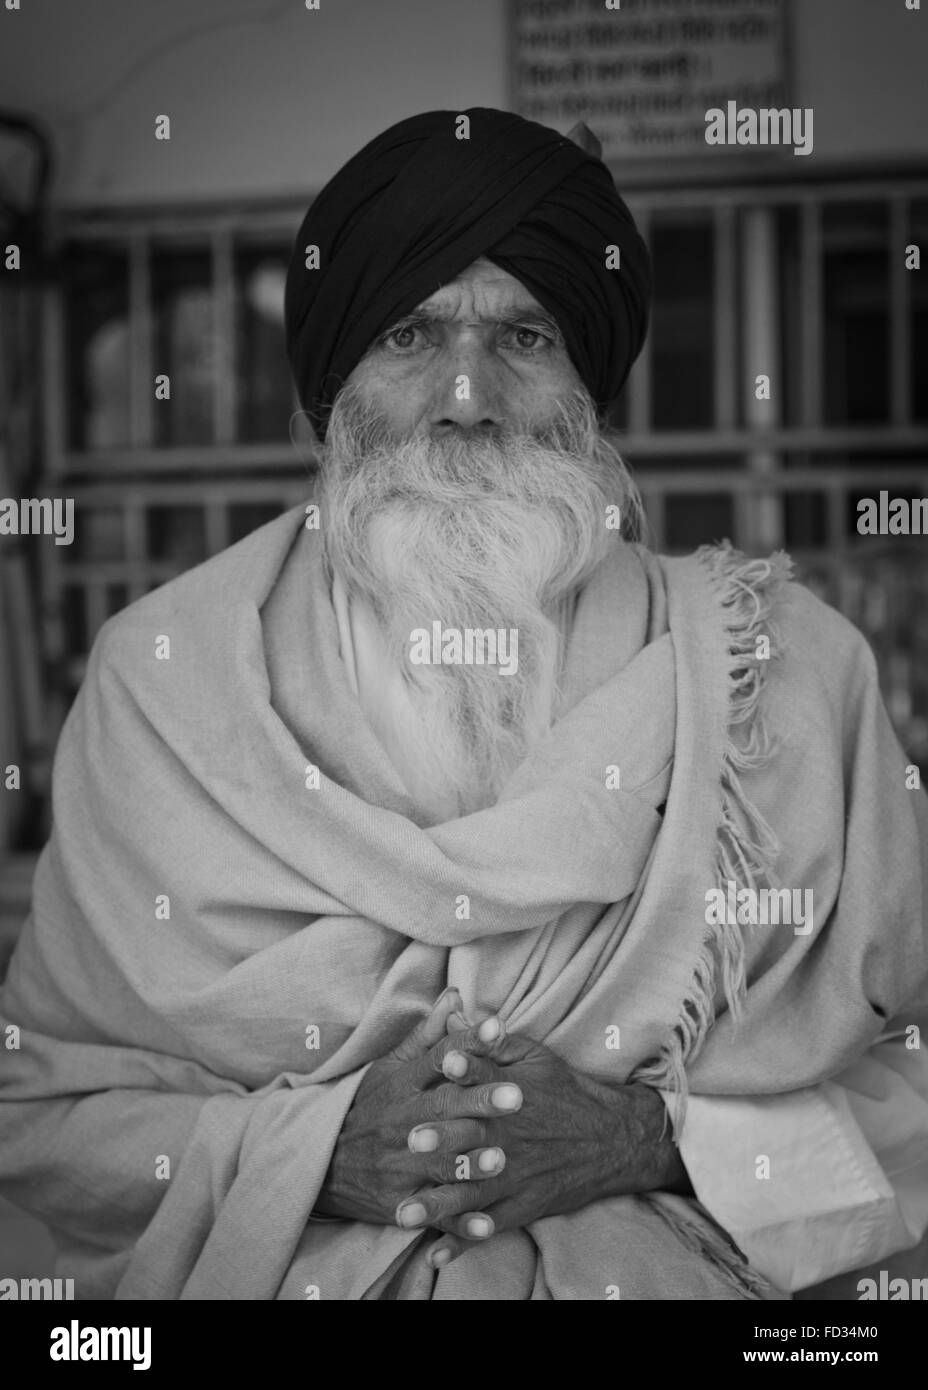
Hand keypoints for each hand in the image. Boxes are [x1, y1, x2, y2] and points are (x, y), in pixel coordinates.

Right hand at [313, 989, 519, 1223]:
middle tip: (517, 1096)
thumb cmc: (371, 1107)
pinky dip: (458, 1221)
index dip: (468, 1042)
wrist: (323, 1163)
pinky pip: (433, 1213)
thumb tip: (457, 996)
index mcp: (403, 1084)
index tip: (499, 1028)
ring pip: (438, 1162)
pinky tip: (486, 1223)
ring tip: (501, 1159)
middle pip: (443, 1108)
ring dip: (469, 1163)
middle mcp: (401, 1121)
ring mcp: (399, 1163)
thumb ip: (429, 1036)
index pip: (438, 1057)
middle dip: (479, 1101)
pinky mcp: (400, 1201)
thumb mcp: (391, 1067)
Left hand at [409, 1015, 690, 1268]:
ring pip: (472, 1191)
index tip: (444, 1063)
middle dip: (443, 1141)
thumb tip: (454, 1016)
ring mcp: (515, 1176)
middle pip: (473, 1138)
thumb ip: (491, 1041)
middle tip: (411, 1142)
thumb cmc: (563, 1090)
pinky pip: (488, 1227)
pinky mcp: (522, 1206)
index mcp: (510, 1096)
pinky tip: (435, 1254)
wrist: (609, 1139)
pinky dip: (462, 1244)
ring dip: (438, 1204)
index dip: (465, 1069)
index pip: (485, 1079)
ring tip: (405, 1213)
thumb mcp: (533, 1056)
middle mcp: (510, 1138)